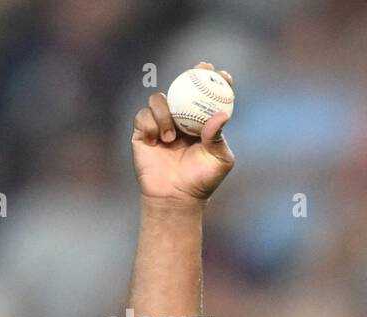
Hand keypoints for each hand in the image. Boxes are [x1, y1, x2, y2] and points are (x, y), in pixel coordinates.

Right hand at [131, 62, 235, 203]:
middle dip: (191, 75)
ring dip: (166, 113)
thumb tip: (222, 115)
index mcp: (201, 124)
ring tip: (173, 137)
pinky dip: (152, 125)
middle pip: (182, 88)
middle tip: (199, 70)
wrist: (177, 197)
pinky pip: (143, 116)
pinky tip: (159, 141)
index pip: (207, 98)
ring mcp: (161, 124)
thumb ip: (219, 137)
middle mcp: (180, 120)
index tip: (223, 75)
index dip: (214, 83)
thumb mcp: (219, 159)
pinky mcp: (143, 132)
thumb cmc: (203, 180)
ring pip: (159, 100)